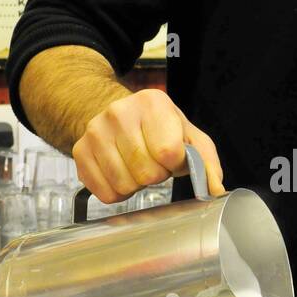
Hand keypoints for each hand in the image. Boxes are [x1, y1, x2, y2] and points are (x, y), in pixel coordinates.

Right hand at [72, 89, 225, 202]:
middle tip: (153, 162)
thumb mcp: (188, 136)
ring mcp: (96, 131)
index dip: (175, 164)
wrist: (119, 115)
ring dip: (137, 185)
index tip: (173, 157)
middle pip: (147, 174)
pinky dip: (118, 192)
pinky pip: (105, 193)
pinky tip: (121, 173)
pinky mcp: (80, 151)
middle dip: (156, 175)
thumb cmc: (159, 128)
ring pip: (125, 186)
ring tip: (137, 166)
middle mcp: (120, 113)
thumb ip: (207, 161)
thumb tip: (216, 190)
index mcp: (153, 104)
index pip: (169, 153)